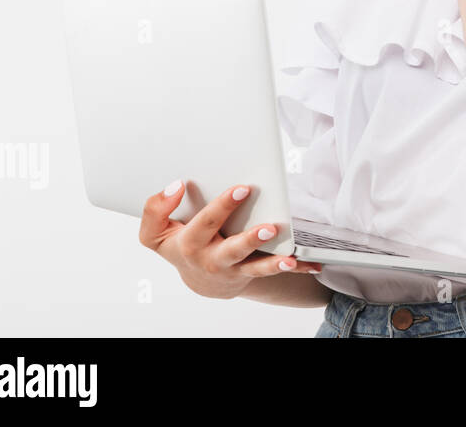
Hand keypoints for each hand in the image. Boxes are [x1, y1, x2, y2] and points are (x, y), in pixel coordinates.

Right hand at [139, 180, 323, 299]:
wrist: (198, 279)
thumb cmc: (179, 245)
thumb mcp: (155, 233)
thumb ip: (155, 208)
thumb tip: (176, 185)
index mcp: (189, 244)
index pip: (202, 224)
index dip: (218, 208)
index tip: (240, 188)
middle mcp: (212, 259)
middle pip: (231, 249)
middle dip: (250, 238)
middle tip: (270, 226)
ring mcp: (233, 268)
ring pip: (254, 267)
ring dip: (273, 262)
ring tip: (289, 257)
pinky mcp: (251, 273)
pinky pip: (273, 270)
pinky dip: (294, 267)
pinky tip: (310, 264)